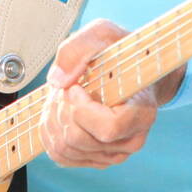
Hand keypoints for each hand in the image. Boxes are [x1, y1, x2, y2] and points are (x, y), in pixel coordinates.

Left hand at [39, 19, 183, 168]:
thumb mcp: (103, 34)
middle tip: (65, 87)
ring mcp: (112, 153)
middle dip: (60, 109)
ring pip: (66, 149)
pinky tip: (57, 112)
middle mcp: (131, 140)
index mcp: (142, 113)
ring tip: (61, 97)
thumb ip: (78, 48)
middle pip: (79, 139)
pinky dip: (49, 133)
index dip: (82, 109)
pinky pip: (61, 155)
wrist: (129, 71)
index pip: (108, 128)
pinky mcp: (94, 158)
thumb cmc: (120, 53)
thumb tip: (58, 81)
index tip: (75, 86)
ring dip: (52, 120)